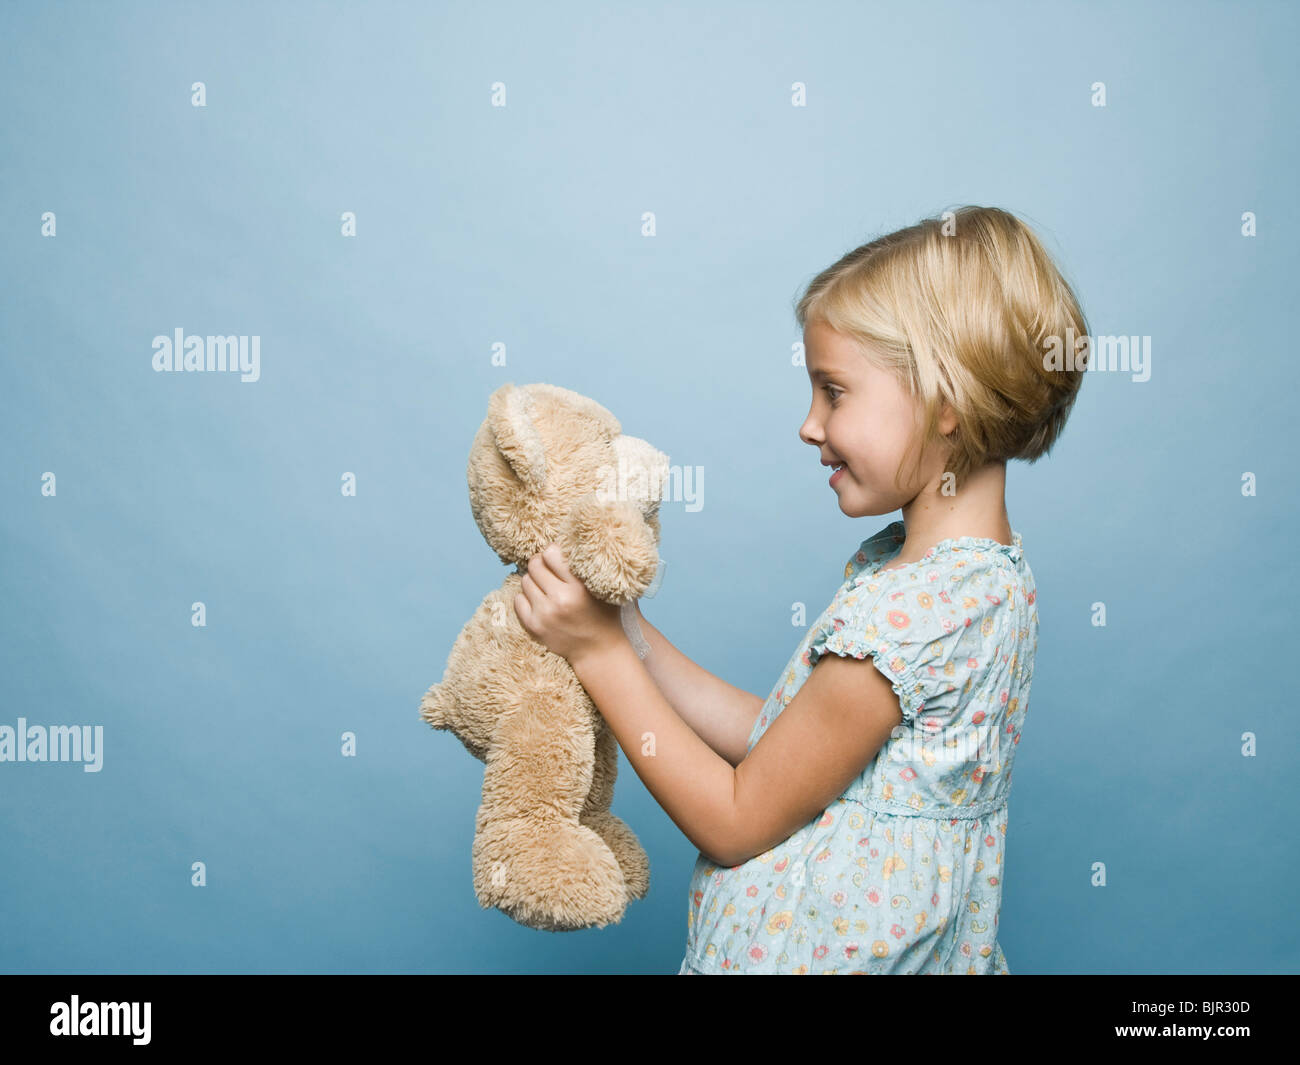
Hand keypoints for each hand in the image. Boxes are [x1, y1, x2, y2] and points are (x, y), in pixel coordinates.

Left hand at [513, 543, 624, 663]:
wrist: (601, 650)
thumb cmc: (605, 614)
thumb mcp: (604, 587)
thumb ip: (587, 567)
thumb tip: (566, 541)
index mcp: (579, 587)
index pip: (551, 553)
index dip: (552, 552)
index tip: (557, 557)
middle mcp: (560, 600)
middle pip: (535, 565)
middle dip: (540, 564)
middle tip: (548, 569)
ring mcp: (545, 615)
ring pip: (525, 581)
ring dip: (534, 581)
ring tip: (546, 586)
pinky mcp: (534, 627)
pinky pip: (518, 600)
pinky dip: (526, 597)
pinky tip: (539, 600)